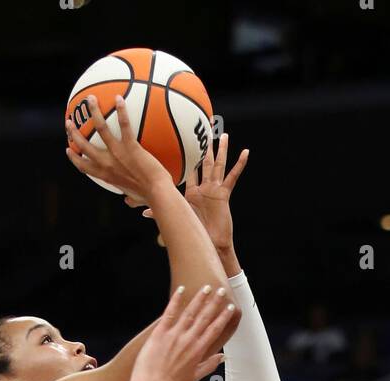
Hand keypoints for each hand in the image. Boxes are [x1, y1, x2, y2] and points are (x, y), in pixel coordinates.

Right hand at [66, 96, 170, 203]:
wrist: (158, 193)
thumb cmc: (149, 198)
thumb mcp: (134, 199)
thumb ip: (129, 198)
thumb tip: (128, 202)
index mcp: (106, 176)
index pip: (84, 167)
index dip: (74, 158)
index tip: (69, 149)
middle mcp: (107, 164)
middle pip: (84, 146)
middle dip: (74, 133)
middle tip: (69, 123)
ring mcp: (118, 154)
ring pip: (100, 129)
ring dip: (93, 112)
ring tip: (90, 99)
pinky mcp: (131, 147)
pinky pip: (124, 125)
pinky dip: (121, 110)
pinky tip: (118, 97)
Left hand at [132, 284, 237, 380]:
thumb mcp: (195, 376)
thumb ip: (210, 365)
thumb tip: (223, 357)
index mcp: (199, 350)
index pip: (215, 329)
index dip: (224, 317)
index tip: (230, 307)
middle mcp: (189, 339)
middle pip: (205, 317)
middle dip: (215, 302)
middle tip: (222, 290)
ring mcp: (175, 334)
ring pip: (190, 312)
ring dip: (199, 298)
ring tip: (206, 287)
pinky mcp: (161, 332)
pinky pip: (170, 313)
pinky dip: (175, 300)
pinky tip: (181, 289)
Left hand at [133, 133, 247, 259]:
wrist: (210, 243)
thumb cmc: (194, 233)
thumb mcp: (176, 217)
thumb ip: (161, 212)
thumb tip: (143, 212)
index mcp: (193, 192)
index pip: (190, 170)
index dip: (189, 158)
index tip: (187, 143)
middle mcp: (205, 188)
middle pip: (206, 162)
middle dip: (206, 146)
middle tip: (206, 129)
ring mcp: (215, 190)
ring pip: (219, 165)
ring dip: (222, 150)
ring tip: (224, 134)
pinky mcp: (224, 194)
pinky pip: (233, 176)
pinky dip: (240, 165)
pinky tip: (246, 152)